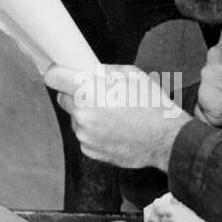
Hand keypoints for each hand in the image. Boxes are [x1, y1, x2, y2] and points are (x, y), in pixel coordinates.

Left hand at [44, 64, 190, 169]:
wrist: (166, 140)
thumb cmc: (153, 106)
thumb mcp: (133, 75)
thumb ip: (106, 71)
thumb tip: (92, 71)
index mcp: (90, 92)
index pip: (54, 78)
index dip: (57, 74)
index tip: (58, 74)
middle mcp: (83, 114)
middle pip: (63, 99)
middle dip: (75, 95)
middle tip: (96, 95)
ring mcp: (85, 135)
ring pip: (75, 119)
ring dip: (86, 115)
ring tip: (113, 115)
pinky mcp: (90, 150)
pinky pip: (84, 135)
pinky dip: (94, 131)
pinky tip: (114, 129)